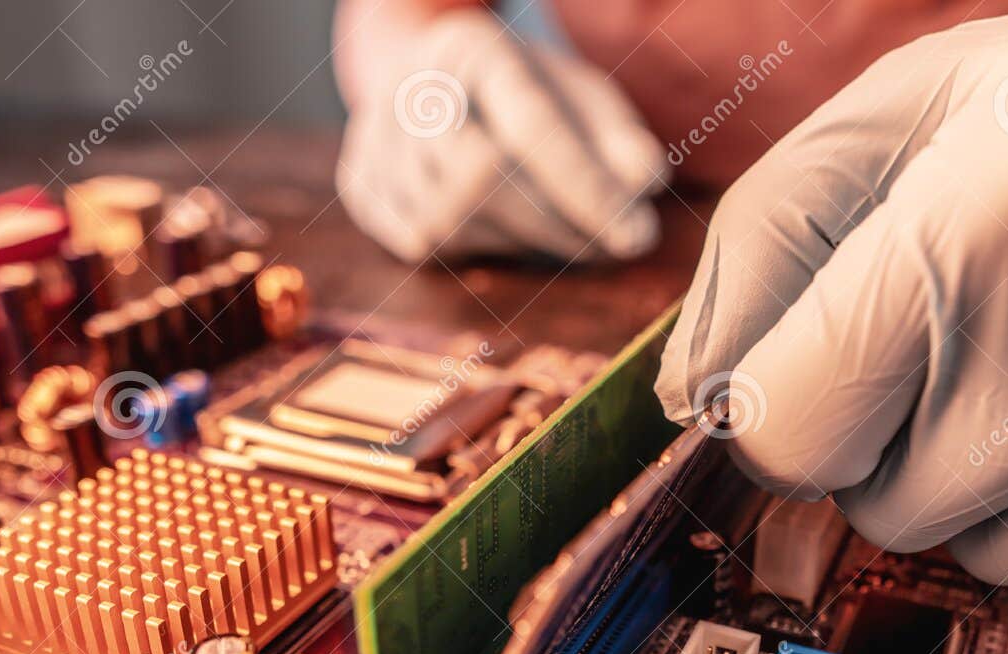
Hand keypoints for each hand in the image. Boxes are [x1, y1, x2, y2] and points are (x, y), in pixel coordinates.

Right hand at [337, 8, 667, 262]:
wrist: (431, 82)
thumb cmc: (523, 95)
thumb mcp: (581, 99)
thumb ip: (619, 138)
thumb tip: (646, 182)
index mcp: (471, 48)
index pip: (531, 125)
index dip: (587, 188)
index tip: (637, 238)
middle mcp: (411, 88)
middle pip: (488, 179)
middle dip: (560, 227)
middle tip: (611, 248)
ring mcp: (376, 138)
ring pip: (456, 222)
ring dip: (525, 243)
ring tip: (562, 233)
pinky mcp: (361, 187)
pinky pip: (427, 245)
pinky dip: (480, 250)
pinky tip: (507, 231)